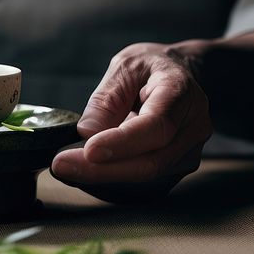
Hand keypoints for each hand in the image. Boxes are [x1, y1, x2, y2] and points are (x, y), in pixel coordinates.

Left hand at [52, 42, 213, 198]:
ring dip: (102, 180)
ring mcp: (188, 152)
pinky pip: (144, 186)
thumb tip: (87, 135)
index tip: (88, 150)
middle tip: (60, 166)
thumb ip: (106, 100)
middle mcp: (193, 127)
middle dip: (102, 170)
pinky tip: (85, 174)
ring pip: (146, 180)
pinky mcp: (176, 168)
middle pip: (151, 162)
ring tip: (67, 168)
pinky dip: (111, 184)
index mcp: (181, 93)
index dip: (123, 143)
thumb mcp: (123, 67)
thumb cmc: (149, 68)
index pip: (157, 127)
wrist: (180, 75)